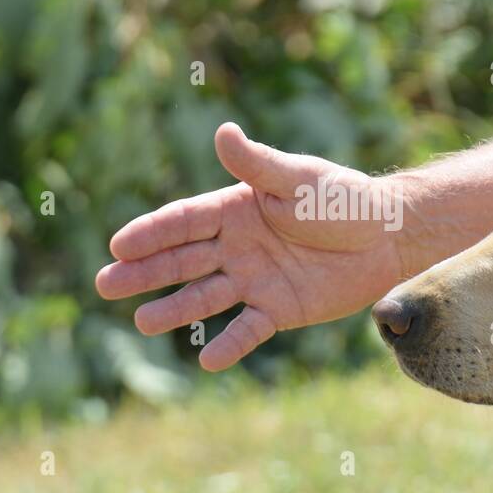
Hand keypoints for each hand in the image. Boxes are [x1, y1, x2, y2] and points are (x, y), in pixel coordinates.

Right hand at [96, 123, 407, 369]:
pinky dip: (229, 345)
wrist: (387, 235)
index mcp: (235, 209)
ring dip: (175, 310)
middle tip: (106, 285)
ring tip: (143, 323)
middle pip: (182, 261)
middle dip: (144, 273)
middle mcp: (237, 246)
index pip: (183, 222)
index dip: (150, 234)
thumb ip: (258, 164)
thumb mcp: (298, 179)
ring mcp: (255, 280)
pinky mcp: (279, 309)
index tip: (117, 245)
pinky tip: (206, 361)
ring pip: (205, 296)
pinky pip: (248, 330)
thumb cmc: (342, 199)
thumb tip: (223, 132)